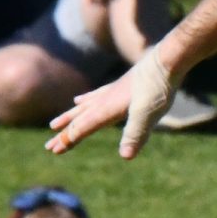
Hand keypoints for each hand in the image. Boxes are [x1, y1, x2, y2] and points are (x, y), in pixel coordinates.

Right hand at [47, 48, 175, 158]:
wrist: (167, 60)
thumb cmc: (158, 88)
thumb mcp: (148, 115)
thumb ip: (135, 134)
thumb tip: (125, 157)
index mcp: (107, 109)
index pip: (82, 128)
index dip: (68, 140)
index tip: (53, 150)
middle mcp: (104, 100)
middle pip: (78, 120)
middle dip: (64, 134)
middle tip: (49, 147)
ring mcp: (111, 92)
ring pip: (83, 108)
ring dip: (69, 118)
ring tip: (54, 124)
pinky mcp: (120, 86)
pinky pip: (95, 96)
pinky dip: (84, 100)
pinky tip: (79, 100)